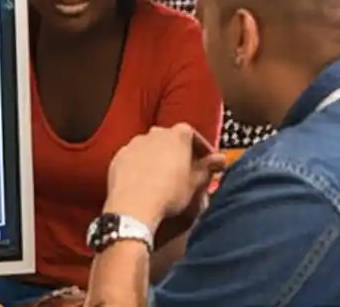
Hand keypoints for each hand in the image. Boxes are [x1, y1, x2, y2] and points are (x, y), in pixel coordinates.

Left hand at [104, 124, 226, 230]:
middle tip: (187, 169)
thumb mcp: (196, 182)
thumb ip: (208, 167)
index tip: (207, 161)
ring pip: (150, 147)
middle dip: (179, 151)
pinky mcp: (118, 156)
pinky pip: (134, 158)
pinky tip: (145, 181)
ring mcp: (133, 143)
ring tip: (165, 177)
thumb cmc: (170, 192)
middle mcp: (153, 133)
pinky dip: (141, 165)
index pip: (192, 134)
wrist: (133, 205)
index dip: (201, 147)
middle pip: (170, 139)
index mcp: (176, 135)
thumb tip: (221, 158)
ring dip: (159, 158)